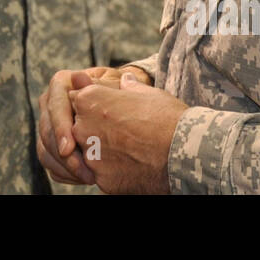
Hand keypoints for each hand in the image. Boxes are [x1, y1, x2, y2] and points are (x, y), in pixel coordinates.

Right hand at [37, 65, 144, 183]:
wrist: (119, 104)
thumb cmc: (120, 91)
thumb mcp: (115, 84)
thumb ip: (100, 85)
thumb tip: (78, 77)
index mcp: (61, 83)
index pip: (55, 104)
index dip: (60, 127)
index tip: (69, 148)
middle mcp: (49, 102)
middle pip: (46, 131)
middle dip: (64, 156)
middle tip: (85, 173)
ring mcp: (48, 123)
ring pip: (44, 150)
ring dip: (65, 168)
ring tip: (90, 178)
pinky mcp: (50, 142)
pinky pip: (49, 162)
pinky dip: (65, 173)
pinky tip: (84, 178)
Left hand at [69, 72, 188, 193]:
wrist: (183, 152)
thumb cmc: (167, 118)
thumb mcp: (147, 93)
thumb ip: (128, 87)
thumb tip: (125, 79)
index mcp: (90, 100)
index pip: (76, 100)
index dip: (92, 105)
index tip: (109, 111)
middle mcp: (83, 127)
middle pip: (77, 127)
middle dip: (92, 129)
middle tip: (120, 132)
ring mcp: (90, 155)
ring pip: (86, 153)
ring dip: (100, 151)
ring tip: (126, 150)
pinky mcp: (101, 179)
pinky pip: (99, 174)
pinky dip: (111, 171)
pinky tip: (130, 166)